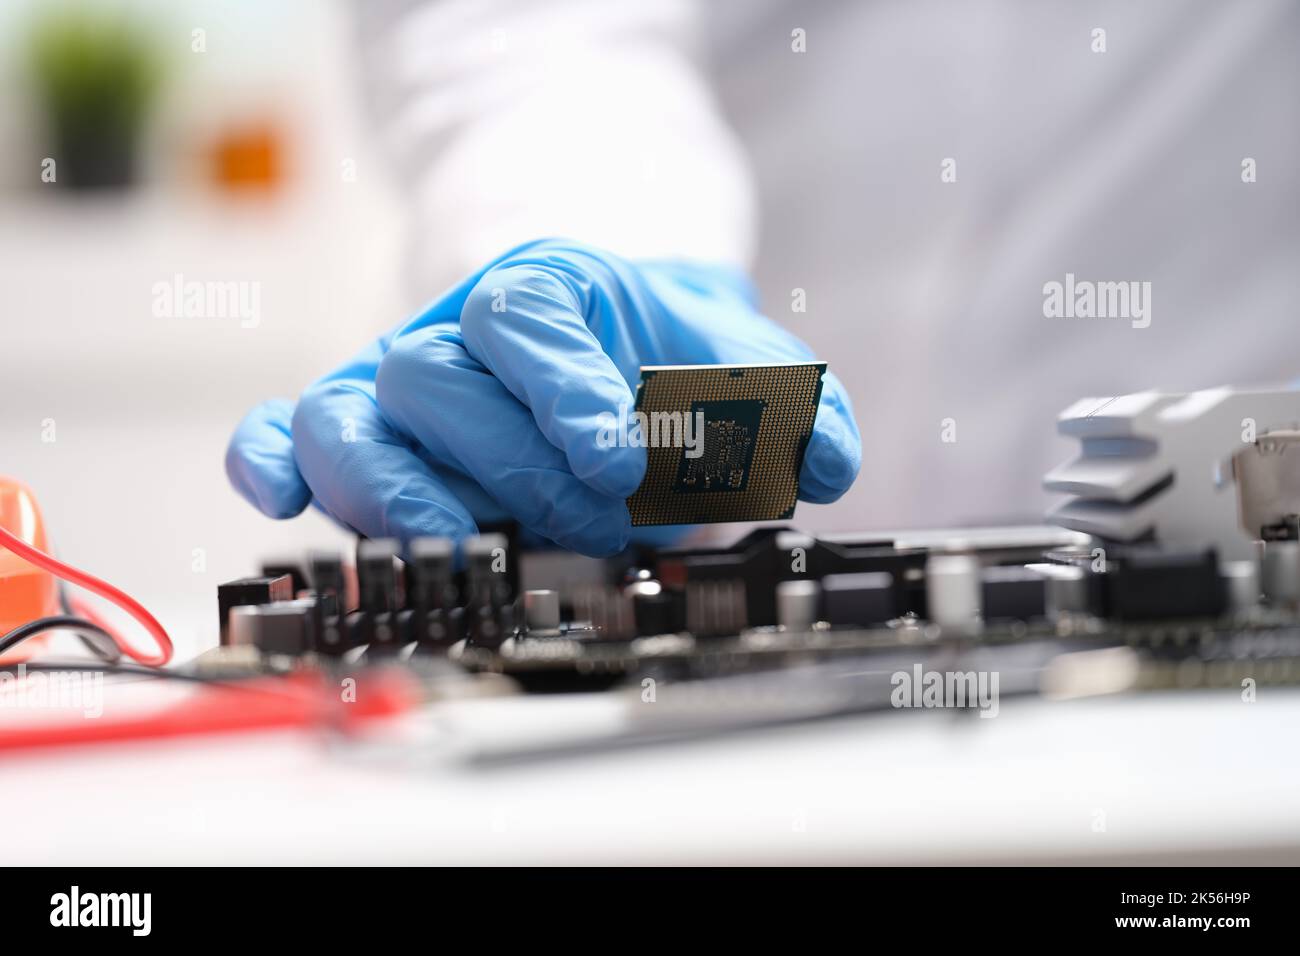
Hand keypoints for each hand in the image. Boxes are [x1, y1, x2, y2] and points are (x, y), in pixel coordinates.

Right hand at [226, 239, 860, 555]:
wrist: (603, 348)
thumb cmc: (664, 361)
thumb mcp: (743, 368)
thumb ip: (797, 409)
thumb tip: (828, 464)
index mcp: (547, 286)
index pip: (527, 319)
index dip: (563, 390)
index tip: (616, 457)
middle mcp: (455, 328)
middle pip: (437, 382)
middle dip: (514, 468)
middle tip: (594, 522)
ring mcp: (394, 382)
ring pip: (348, 420)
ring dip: (401, 495)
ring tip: (466, 548)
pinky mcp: (356, 432)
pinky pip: (284, 433)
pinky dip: (273, 465)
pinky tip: (283, 504)